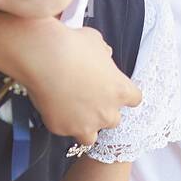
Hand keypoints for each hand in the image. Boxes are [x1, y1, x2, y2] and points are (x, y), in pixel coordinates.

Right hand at [14, 21, 142, 145]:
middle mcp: (107, 112)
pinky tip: (52, 106)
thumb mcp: (96, 43)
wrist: (45, 58)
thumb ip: (104, 55)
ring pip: (90, 137)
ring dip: (85, 126)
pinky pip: (64, 130)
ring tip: (72, 113)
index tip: (113, 89)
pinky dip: (60, 122)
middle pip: (114, 120)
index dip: (124, 95)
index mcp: (120, 90)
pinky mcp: (62, 128)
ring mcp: (85, 124)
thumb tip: (103, 56)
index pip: (135, 99)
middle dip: (103, 111)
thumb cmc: (73, 45)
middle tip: (88, 98)